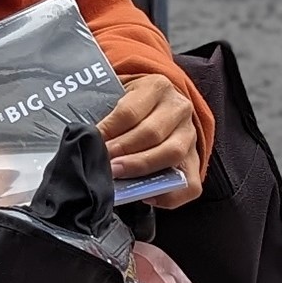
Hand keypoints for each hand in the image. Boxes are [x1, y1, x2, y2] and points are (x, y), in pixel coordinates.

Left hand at [96, 74, 201, 207]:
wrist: (160, 103)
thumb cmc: (131, 102)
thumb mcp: (119, 93)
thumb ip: (107, 111)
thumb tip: (85, 136)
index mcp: (157, 87)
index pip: (130, 111)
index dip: (110, 129)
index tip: (93, 142)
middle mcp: (178, 108)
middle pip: (151, 133)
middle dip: (124, 151)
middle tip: (105, 163)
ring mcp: (191, 135)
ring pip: (171, 154)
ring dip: (142, 168)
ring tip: (118, 175)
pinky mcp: (196, 159)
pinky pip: (190, 183)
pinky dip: (169, 194)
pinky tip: (146, 196)